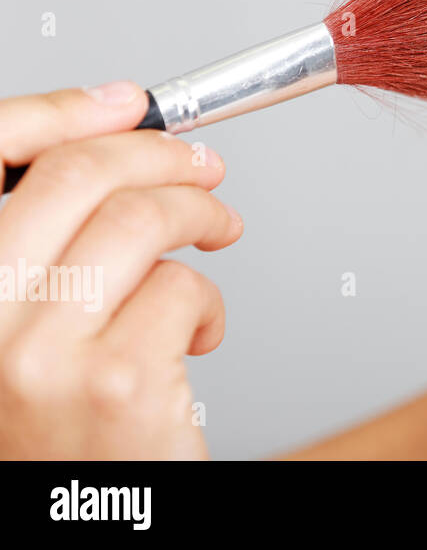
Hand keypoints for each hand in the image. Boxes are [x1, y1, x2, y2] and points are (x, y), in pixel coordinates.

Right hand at [0, 81, 239, 457]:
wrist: (87, 527)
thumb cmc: (60, 430)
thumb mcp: (22, 330)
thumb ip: (46, 246)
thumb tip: (109, 136)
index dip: (61, 114)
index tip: (127, 106)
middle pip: (76, 176)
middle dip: (159, 154)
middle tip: (203, 168)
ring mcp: (39, 354)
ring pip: (141, 220)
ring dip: (199, 215)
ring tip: (216, 235)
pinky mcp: (116, 383)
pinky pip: (182, 288)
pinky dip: (209, 301)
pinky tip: (199, 335)